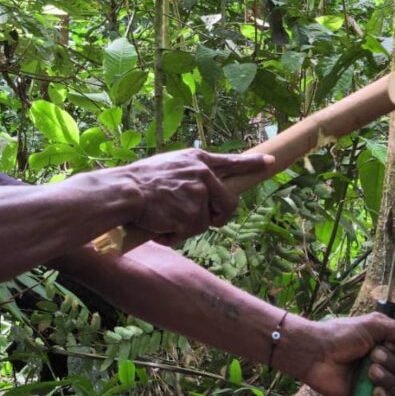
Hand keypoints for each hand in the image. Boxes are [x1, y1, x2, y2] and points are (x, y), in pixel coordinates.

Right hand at [124, 149, 272, 244]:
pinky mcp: (191, 215)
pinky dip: (172, 236)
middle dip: (217, 217)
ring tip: (163, 217)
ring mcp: (198, 195)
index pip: (232, 162)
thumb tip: (204, 191)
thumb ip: (191, 174)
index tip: (269, 163)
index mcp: (197, 160)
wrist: (125, 191)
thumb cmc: (140, 180)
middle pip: (228, 203)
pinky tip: (159, 225)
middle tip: (199, 220)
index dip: (252, 164)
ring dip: (184, 227)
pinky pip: (187, 234)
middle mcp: (203, 175)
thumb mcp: (171, 165)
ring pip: (203, 223)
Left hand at [300, 313, 394, 395]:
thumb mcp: (372, 324)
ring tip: (367, 371)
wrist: (316, 352)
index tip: (385, 343)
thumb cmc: (340, 334)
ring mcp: (368, 379)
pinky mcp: (361, 395)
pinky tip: (375, 391)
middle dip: (389, 361)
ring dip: (383, 376)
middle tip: (371, 355)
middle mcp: (376, 362)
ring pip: (394, 384)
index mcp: (379, 344)